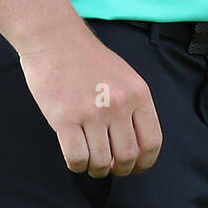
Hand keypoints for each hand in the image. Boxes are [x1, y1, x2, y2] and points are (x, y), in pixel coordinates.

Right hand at [19, 26, 162, 176]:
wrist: (55, 38)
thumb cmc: (87, 57)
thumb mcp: (124, 76)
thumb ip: (132, 106)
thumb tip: (136, 143)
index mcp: (137, 93)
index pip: (151, 141)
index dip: (145, 162)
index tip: (137, 168)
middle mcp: (118, 105)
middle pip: (127, 157)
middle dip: (119, 169)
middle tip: (110, 166)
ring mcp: (91, 113)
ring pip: (101, 162)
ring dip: (96, 169)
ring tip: (91, 161)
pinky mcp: (64, 119)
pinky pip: (77, 158)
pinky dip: (77, 165)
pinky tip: (75, 156)